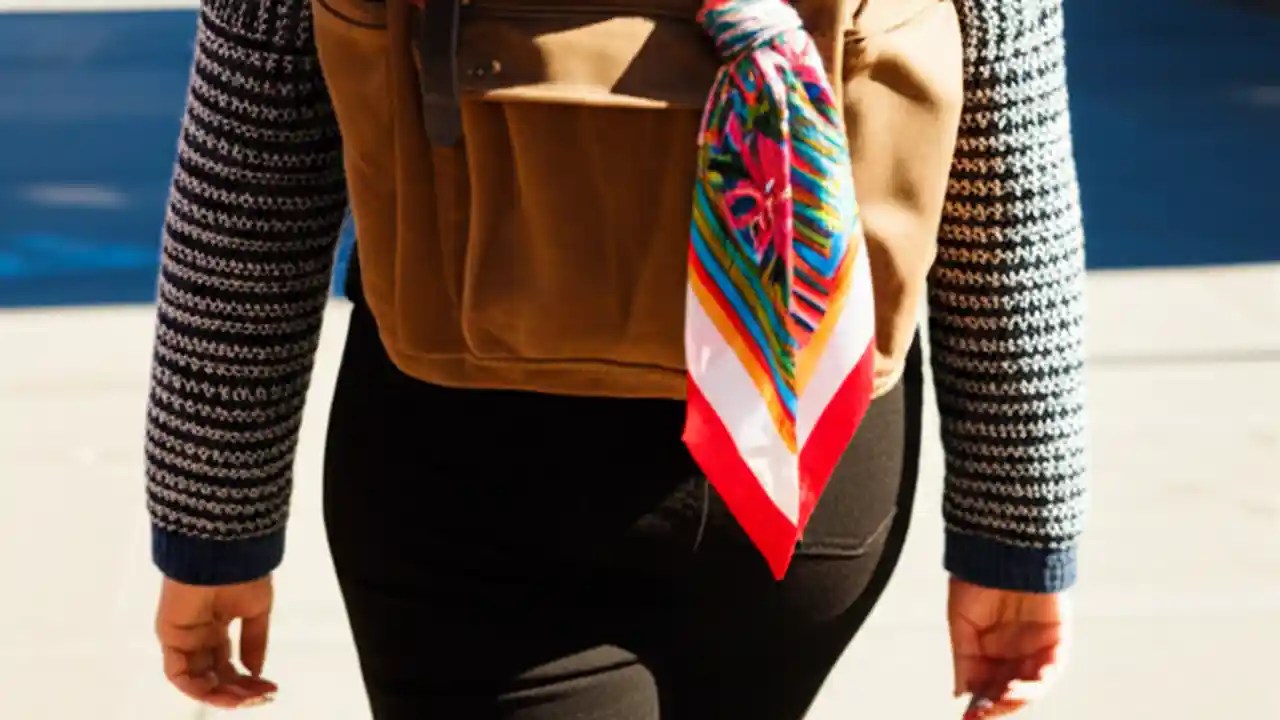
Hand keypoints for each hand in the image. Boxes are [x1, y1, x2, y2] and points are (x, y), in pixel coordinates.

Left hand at [155, 575, 277, 708]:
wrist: (224, 552)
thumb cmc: (242, 572)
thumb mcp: (256, 610)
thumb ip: (255, 642)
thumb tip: (256, 671)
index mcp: (218, 625)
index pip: (228, 663)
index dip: (248, 680)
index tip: (270, 688)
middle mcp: (199, 635)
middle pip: (214, 675)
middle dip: (239, 690)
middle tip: (262, 696)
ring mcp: (184, 637)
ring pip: (198, 679)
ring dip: (221, 694)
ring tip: (248, 698)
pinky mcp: (170, 636)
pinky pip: (179, 673)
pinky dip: (199, 688)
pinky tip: (224, 693)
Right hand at [948, 577, 1068, 717]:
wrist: (1001, 549)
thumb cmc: (976, 578)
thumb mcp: (959, 623)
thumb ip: (964, 660)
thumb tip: (961, 693)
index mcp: (989, 648)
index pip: (987, 685)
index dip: (980, 703)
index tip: (970, 717)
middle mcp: (1014, 650)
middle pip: (1010, 689)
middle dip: (999, 705)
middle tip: (985, 714)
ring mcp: (1037, 645)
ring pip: (1033, 684)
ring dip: (1020, 697)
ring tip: (1004, 699)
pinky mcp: (1057, 637)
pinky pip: (1053, 666)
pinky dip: (1039, 680)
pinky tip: (1021, 685)